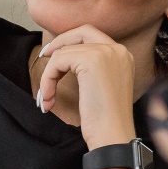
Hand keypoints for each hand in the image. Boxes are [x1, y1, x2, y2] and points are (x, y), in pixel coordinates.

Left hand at [34, 25, 136, 148]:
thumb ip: (92, 67)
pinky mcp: (91, 61)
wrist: (112, 136)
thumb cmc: (105, 120)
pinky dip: (48, 79)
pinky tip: (49, 99)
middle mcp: (117, 50)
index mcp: (123, 55)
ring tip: (48, 97)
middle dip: (59, 42)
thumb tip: (64, 54)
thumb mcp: (102, 86)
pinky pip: (58, 61)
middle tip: (44, 56)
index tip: (53, 54)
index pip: (92, 34)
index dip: (70, 40)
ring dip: (50, 75)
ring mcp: (105, 53)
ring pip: (64, 51)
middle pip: (81, 32)